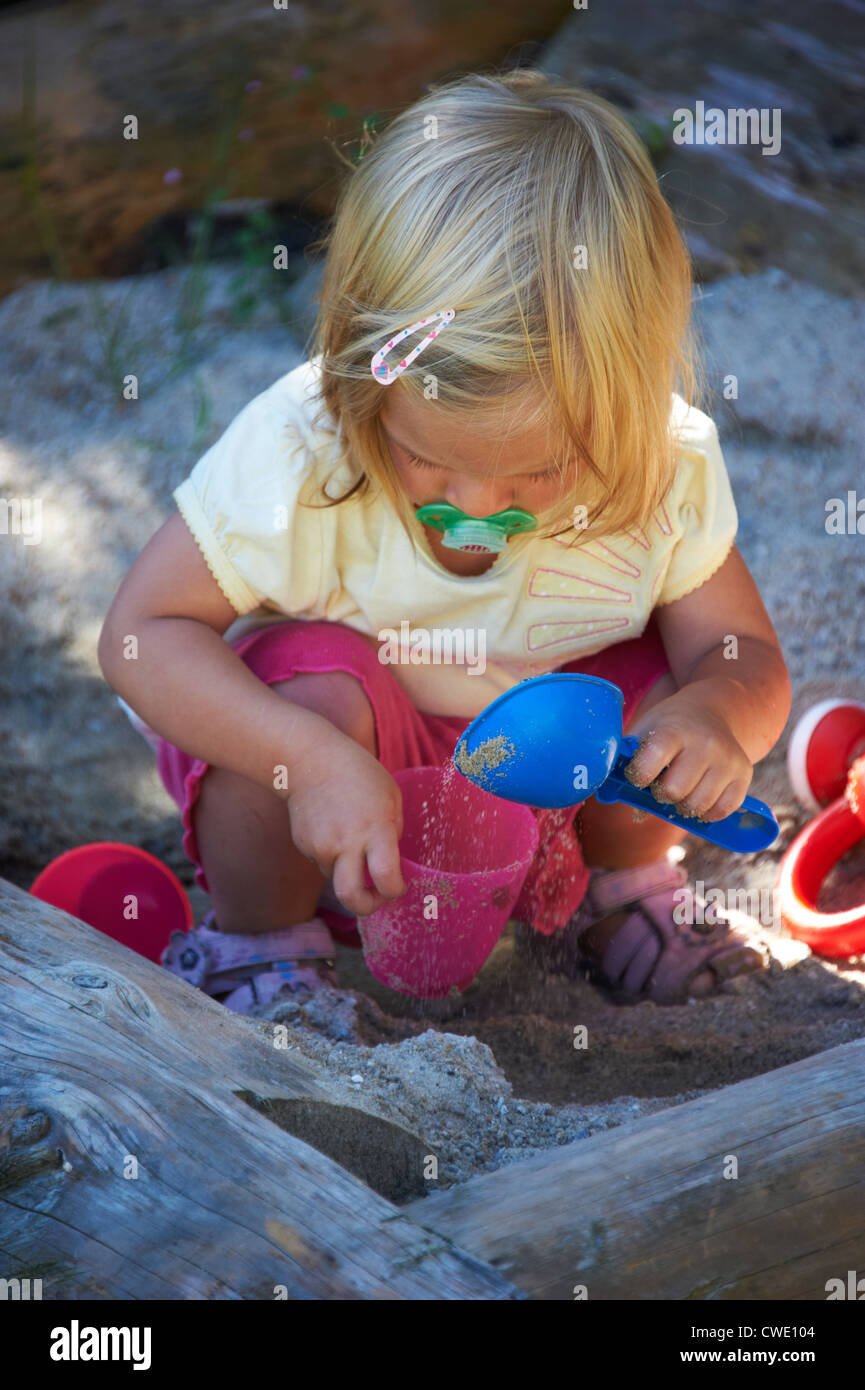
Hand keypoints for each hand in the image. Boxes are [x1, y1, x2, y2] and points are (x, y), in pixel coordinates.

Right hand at [285, 730, 406, 915]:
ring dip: (348, 871)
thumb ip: (394, 832)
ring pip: (337, 878)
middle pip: (351, 898)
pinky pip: (323, 862)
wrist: (309, 760)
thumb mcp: (390, 797)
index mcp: (375, 829)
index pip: (386, 878)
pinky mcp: (304, 845)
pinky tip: (333, 827)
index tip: (398, 886)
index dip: (395, 891)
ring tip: (351, 840)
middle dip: (366, 907)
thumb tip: (392, 862)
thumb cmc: (358, 773)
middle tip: (374, 898)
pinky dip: (332, 855)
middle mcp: (346, 843)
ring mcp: (321, 846)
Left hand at [622, 690, 752, 822]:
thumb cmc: (669, 726)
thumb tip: (610, 795)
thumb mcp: (645, 730)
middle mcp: (705, 744)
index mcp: (674, 730)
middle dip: (661, 794)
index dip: (638, 777)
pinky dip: (706, 812)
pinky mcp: (744, 774)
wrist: (712, 709)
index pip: (650, 763)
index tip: (639, 774)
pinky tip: (699, 796)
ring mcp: (727, 760)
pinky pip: (722, 811)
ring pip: (698, 806)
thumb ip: (626, 759)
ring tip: (681, 790)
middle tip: (662, 784)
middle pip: (674, 791)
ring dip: (683, 805)